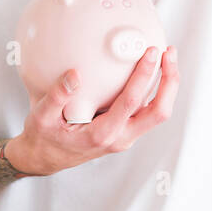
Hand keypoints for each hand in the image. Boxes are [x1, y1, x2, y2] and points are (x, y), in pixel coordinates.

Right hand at [5, 46, 179, 176]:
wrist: (44, 158)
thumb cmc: (44, 138)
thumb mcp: (41, 117)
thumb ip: (57, 97)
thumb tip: (74, 75)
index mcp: (102, 134)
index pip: (132, 102)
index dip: (144, 76)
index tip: (149, 52)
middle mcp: (120, 137)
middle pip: (159, 112)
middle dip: (170, 82)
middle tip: (168, 53)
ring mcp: (126, 136)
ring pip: (157, 112)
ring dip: (167, 85)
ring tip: (167, 56)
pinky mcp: (126, 131)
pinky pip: (148, 111)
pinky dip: (157, 90)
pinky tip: (152, 70)